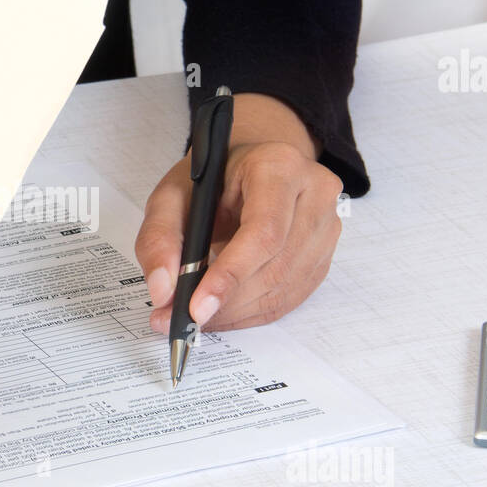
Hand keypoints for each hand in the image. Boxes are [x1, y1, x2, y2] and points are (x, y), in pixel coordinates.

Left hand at [135, 93, 344, 332]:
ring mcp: (326, 226)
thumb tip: (163, 291)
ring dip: (236, 313)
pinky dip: (251, 314)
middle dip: (226, 302)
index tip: (196, 307)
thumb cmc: (214, 179)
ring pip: (283, 289)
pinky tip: (224, 312)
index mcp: (279, 167)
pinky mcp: (324, 255)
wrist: (249, 169)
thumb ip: (160, 238)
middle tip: (182, 320)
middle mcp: (314, 194)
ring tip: (197, 316)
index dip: (230, 275)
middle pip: (276, 266)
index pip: (264, 231)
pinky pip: (290, 298)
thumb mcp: (172, 195)